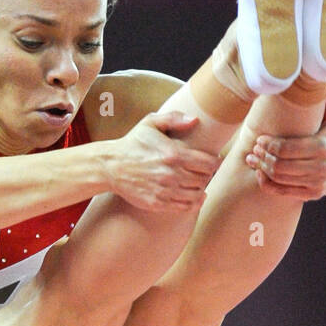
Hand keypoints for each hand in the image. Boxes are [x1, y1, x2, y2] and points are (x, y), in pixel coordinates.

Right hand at [105, 110, 219, 211]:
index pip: (208, 163)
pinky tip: (192, 196)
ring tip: (197, 183)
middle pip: (204, 179)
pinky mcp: (158, 203)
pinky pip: (185, 207)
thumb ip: (173, 118)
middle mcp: (172, 174)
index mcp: (174, 154)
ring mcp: (165, 191)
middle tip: (204, 172)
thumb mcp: (150, 123)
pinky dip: (193, 203)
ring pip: (196, 194)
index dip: (215, 162)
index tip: (213, 162)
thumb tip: (195, 120)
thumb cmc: (133, 143)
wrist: (111, 166)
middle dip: (207, 175)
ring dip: (200, 189)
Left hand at [246, 84, 325, 199]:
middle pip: (281, 165)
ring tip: (252, 159)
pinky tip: (260, 173)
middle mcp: (321, 168)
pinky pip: (282, 192)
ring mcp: (316, 183)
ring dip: (262, 169)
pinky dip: (267, 184)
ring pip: (280, 178)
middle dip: (263, 157)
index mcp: (322, 147)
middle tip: (253, 149)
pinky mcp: (310, 195)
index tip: (259, 139)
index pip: (287, 149)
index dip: (270, 145)